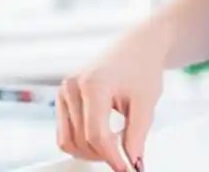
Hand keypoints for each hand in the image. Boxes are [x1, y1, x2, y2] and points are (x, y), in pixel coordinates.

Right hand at [56, 30, 167, 171]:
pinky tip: (104, 138)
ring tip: (116, 145)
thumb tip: (131, 163)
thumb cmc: (142, 69)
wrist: (137, 48)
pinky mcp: (63, 98)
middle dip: (104, 155)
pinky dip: (83, 143)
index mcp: (93, 84)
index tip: (126, 169)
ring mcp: (64, 91)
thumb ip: (137, 136)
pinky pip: (65, 133)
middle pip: (82, 140)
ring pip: (69, 141)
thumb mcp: (146, 103)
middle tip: (126, 156)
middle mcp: (72, 86)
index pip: (97, 134)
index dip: (112, 157)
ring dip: (91, 152)